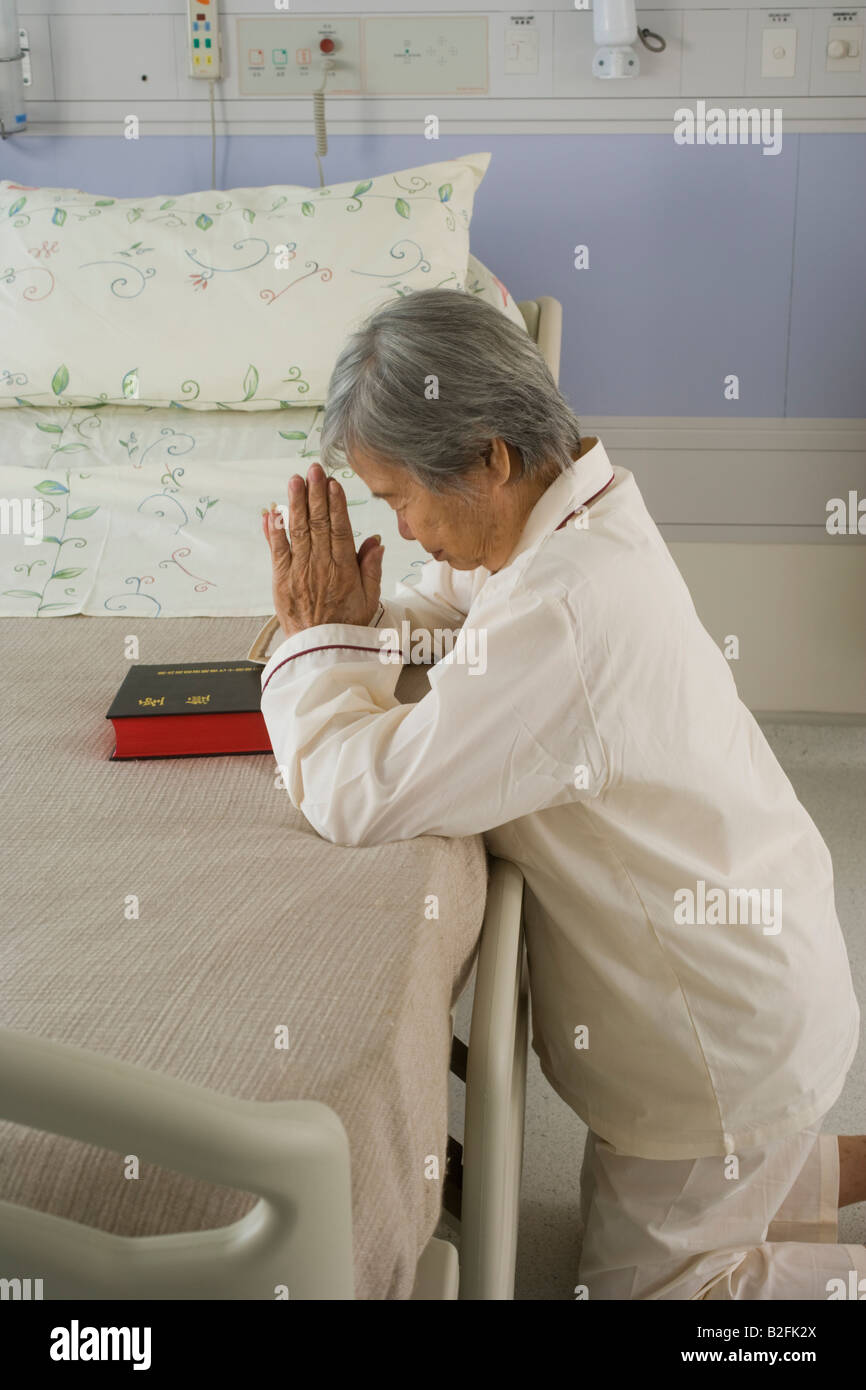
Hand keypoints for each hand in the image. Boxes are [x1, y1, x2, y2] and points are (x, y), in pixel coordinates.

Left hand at [262, 462, 383, 639]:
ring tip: (294, 481)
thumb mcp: (370, 599)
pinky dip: (273, 530)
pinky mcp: (281, 580)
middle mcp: (320, 566)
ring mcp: (299, 572)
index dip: (336, 504)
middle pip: (317, 523)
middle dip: (315, 494)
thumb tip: (375, 541)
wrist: (320, 651)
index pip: (340, 529)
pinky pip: (277, 550)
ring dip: (295, 503)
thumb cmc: (347, 625)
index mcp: (344, 569)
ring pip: (297, 531)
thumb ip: (372, 568)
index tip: (334, 484)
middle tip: (313, 470)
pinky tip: (272, 512)